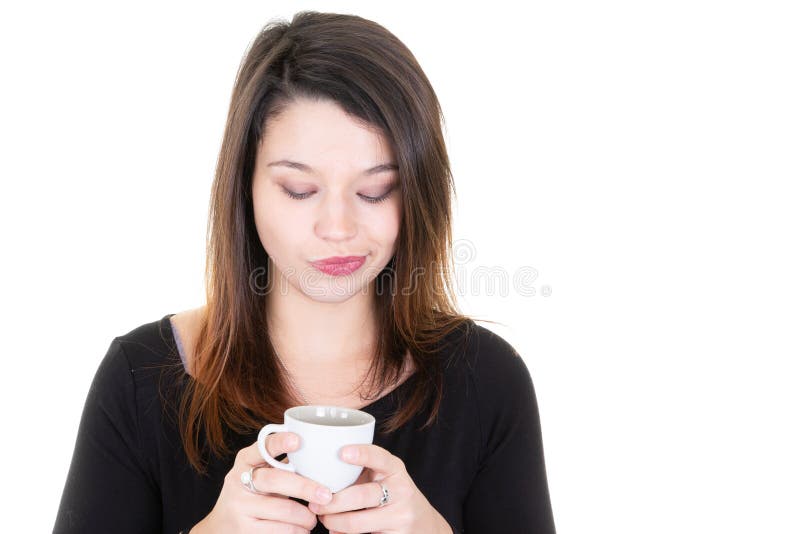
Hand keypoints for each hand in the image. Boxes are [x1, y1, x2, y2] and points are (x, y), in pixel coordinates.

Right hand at [192, 432, 335, 532]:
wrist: (221, 527)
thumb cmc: (253, 496)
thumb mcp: (259, 475)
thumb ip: (281, 465)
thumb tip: (320, 456)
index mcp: (245, 461)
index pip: (261, 447)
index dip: (279, 442)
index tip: (297, 440)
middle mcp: (238, 481)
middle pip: (275, 480)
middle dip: (305, 487)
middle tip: (326, 494)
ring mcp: (239, 506)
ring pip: (283, 509)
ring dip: (305, 516)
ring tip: (313, 519)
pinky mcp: (244, 530)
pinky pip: (280, 530)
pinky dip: (297, 531)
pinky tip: (302, 530)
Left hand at [308, 444, 452, 533]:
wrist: (424, 525)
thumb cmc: (392, 496)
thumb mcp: (383, 478)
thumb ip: (360, 472)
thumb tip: (319, 474)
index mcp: (395, 469)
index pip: (380, 457)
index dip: (361, 454)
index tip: (342, 452)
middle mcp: (402, 490)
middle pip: (362, 496)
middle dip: (333, 502)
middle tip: (315, 505)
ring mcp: (401, 516)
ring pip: (358, 522)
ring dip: (334, 522)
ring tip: (323, 519)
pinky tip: (335, 532)